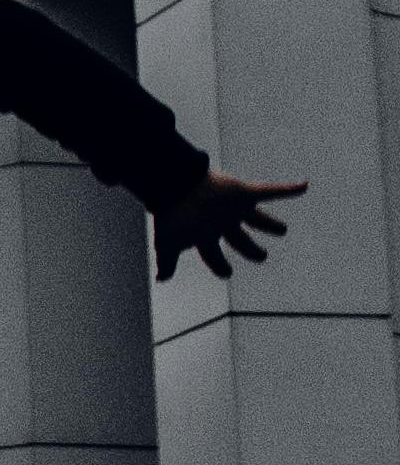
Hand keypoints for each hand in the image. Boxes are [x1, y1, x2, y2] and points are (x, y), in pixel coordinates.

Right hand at [153, 170, 307, 282]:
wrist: (179, 186)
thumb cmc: (173, 215)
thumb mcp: (168, 243)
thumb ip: (167, 262)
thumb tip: (161, 279)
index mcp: (205, 234)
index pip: (214, 255)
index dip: (221, 265)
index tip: (227, 273)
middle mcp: (221, 222)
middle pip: (240, 240)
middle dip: (250, 250)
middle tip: (262, 256)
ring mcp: (234, 208)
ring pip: (257, 219)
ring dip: (270, 224)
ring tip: (282, 230)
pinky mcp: (244, 193)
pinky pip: (271, 191)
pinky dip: (288, 189)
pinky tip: (304, 186)